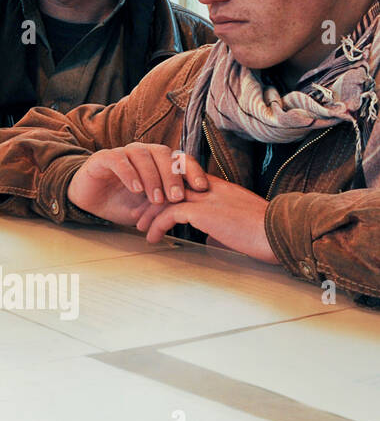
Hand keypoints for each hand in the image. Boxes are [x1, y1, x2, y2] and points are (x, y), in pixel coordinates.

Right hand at [67, 143, 208, 226]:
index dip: (192, 170)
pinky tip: (135, 189)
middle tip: (176, 197)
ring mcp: (123, 153)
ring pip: (142, 155)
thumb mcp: (150, 207)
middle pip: (163, 153)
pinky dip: (129, 173)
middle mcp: (142, 153)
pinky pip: (118, 160)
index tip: (202, 188)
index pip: (180, 158)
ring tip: (155, 199)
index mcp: (157, 162)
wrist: (91, 203)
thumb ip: (168, 203)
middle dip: (173, 176)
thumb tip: (193, 208)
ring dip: (152, 177)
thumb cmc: (123, 203)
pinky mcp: (103, 158)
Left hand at [135, 178, 275, 262]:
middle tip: (139, 214)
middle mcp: (211, 188)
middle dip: (151, 200)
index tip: (157, 206)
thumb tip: (210, 239)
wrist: (281, 233)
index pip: (186, 181)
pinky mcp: (203, 212)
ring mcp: (206, 198)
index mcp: (221, 188)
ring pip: (165, 198)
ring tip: (140, 228)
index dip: (168, 192)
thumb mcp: (241, 225)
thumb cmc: (268, 235)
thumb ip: (221, 227)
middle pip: (170, 185)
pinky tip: (152, 238)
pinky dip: (156, 225)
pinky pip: (169, 214)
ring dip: (149, 214)